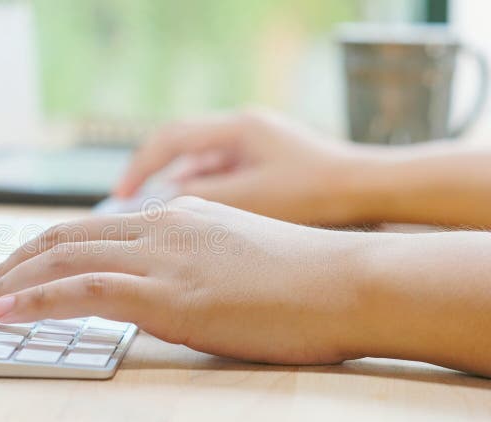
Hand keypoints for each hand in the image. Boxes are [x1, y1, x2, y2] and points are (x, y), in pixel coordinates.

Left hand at [0, 197, 365, 364]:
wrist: (348, 283)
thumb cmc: (301, 281)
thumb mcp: (232, 257)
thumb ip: (184, 263)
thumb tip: (148, 290)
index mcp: (174, 214)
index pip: (84, 229)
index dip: (36, 252)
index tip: (7, 275)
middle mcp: (159, 225)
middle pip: (60, 238)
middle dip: (7, 268)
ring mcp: (162, 255)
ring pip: (60, 260)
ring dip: (6, 286)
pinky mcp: (167, 290)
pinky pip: (82, 289)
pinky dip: (34, 300)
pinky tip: (3, 314)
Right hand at [115, 109, 372, 224]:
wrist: (371, 192)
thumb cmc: (318, 194)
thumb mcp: (251, 199)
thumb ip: (200, 198)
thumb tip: (158, 203)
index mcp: (238, 129)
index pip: (170, 140)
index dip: (140, 168)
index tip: (121, 195)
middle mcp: (244, 130)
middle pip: (182, 149)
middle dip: (154, 177)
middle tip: (131, 206)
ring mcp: (257, 145)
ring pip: (202, 164)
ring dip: (180, 187)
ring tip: (163, 220)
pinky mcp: (266, 164)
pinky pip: (223, 175)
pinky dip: (205, 194)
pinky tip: (199, 220)